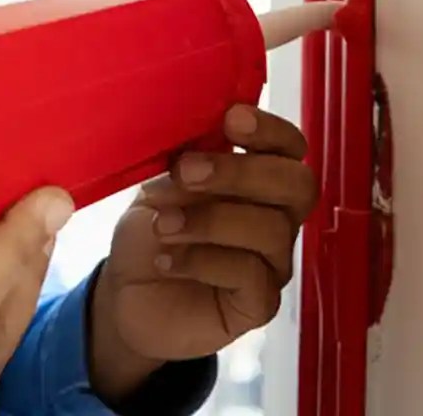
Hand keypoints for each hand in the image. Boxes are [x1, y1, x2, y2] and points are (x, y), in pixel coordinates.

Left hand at [88, 105, 319, 400]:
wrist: (126, 296)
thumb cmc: (149, 234)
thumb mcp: (158, 187)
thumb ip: (182, 162)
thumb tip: (193, 138)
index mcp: (255, 181)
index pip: (290, 148)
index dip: (270, 130)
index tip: (231, 118)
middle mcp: (275, 218)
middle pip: (296, 185)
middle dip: (239, 173)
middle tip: (185, 171)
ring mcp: (272, 263)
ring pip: (272, 231)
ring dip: (209, 220)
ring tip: (161, 225)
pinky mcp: (258, 303)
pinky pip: (251, 276)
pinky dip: (203, 261)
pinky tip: (166, 260)